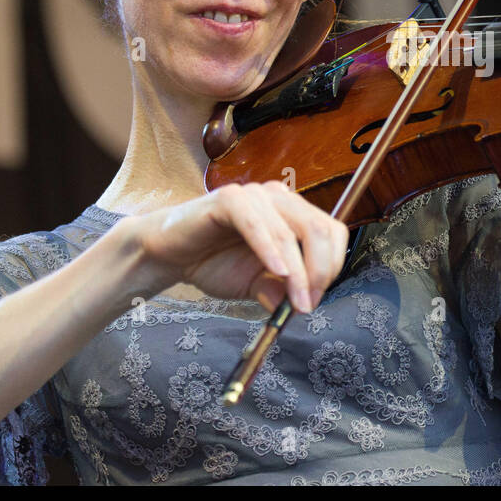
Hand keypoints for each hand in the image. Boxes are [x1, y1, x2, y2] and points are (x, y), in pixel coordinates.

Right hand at [125, 182, 348, 312]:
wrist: (169, 255)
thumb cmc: (214, 262)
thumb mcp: (255, 284)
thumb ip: (279, 291)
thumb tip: (302, 305)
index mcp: (293, 214)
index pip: (332, 232)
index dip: (331, 266)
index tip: (316, 299)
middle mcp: (279, 199)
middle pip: (318, 229)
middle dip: (319, 272)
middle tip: (307, 304)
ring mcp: (255, 195)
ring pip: (290, 231)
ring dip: (298, 271)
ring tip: (295, 301)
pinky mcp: (229, 199)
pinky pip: (257, 224)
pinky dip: (270, 250)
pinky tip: (276, 272)